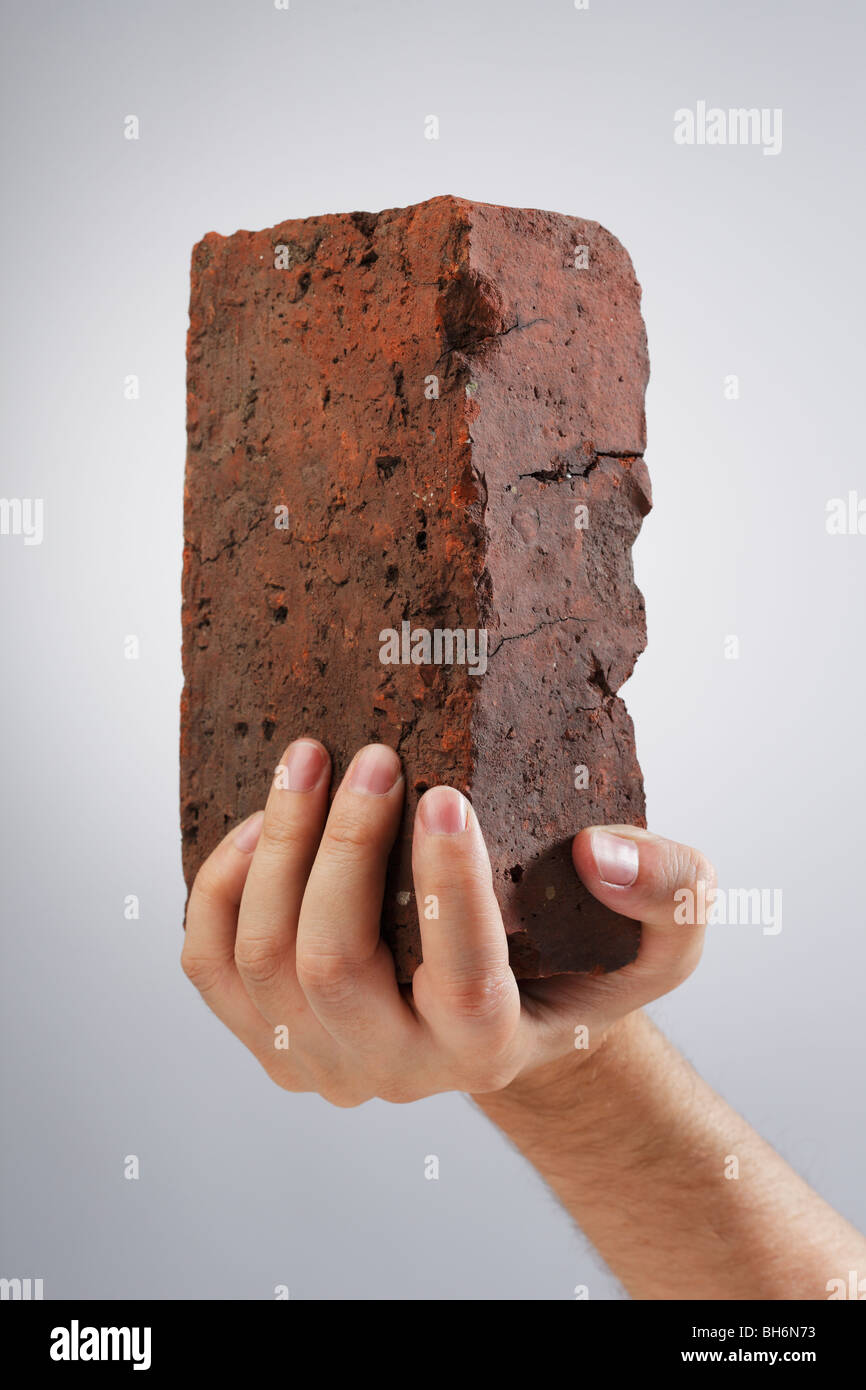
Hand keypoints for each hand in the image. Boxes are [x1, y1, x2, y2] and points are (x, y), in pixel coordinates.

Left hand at [181, 738, 715, 1105]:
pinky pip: (210, 964)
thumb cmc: (579, 967)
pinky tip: (260, 825)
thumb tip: (600, 852)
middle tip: (372, 755)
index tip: (446, 795)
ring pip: (262, 959)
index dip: (447, 889)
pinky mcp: (268, 1037)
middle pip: (332, 966)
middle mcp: (396, 1069)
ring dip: (277, 848)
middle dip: (342, 848)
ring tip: (308, 762)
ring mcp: (320, 1060)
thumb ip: (668, 892)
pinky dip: (221, 884)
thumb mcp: (660, 938)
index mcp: (490, 1047)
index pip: (460, 980)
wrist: (509, 1014)